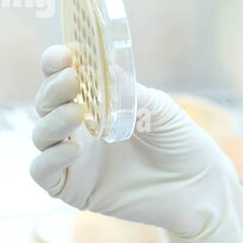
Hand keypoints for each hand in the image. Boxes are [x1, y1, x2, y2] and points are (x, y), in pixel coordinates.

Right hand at [28, 45, 242, 242]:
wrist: (201, 189)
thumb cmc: (182, 144)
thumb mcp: (160, 109)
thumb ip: (129, 91)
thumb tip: (103, 67)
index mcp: (96, 102)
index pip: (63, 77)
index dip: (57, 62)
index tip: (65, 53)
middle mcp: (78, 128)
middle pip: (47, 103)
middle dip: (54, 88)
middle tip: (71, 79)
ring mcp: (73, 158)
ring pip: (41, 135)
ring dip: (53, 121)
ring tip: (77, 113)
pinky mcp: (73, 189)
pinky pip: (43, 172)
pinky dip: (50, 158)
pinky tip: (75, 149)